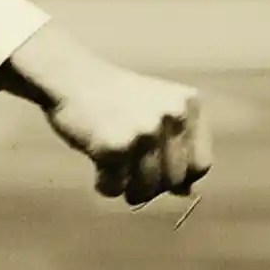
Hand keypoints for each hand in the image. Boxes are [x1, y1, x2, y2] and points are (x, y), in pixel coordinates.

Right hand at [47, 65, 212, 204]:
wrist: (69, 76)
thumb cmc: (113, 97)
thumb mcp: (154, 109)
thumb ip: (175, 145)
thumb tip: (187, 193)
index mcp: (187, 105)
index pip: (200, 165)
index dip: (179, 177)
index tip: (158, 173)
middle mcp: (171, 117)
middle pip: (174, 180)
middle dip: (151, 186)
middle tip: (130, 176)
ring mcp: (143, 132)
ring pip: (146, 188)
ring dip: (128, 189)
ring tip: (112, 173)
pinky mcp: (113, 147)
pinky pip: (115, 187)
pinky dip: (105, 185)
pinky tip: (97, 170)